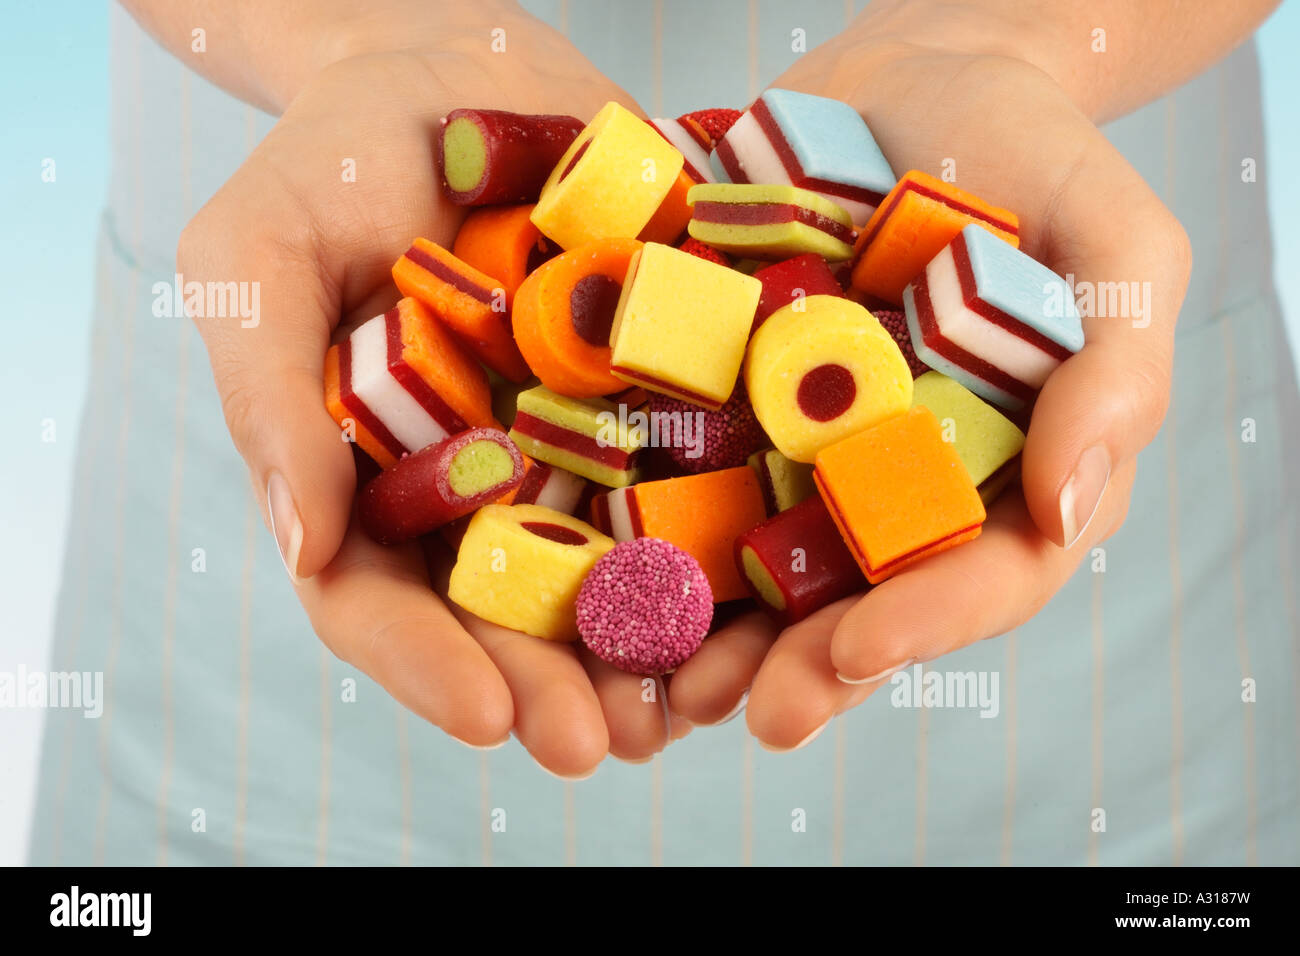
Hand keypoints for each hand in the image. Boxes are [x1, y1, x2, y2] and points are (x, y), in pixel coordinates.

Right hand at [178, 9, 681, 773]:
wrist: (457, 63)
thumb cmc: (334, 158)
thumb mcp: (260, 256)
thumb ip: (269, 396)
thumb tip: (296, 548)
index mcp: (373, 478)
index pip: (380, 599)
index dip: (428, 665)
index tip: (490, 715)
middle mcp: (476, 484)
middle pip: (506, 613)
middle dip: (550, 685)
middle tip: (600, 745)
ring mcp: (571, 445)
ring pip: (609, 573)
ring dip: (647, 652)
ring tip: (691, 708)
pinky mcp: (657, 393)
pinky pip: (697, 478)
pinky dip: (729, 544)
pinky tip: (769, 595)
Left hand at [669, 26, 1191, 745]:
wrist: (913, 77)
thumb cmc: (1032, 157)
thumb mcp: (1114, 246)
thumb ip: (1114, 373)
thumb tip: (1070, 504)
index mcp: (999, 473)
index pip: (978, 575)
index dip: (924, 621)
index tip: (858, 649)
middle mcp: (896, 484)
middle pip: (859, 597)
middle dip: (807, 663)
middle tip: (754, 713)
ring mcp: (802, 449)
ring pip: (759, 563)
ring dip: (712, 631)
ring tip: (661, 685)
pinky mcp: (722, 400)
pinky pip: (678, 473)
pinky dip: (639, 525)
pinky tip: (596, 567)